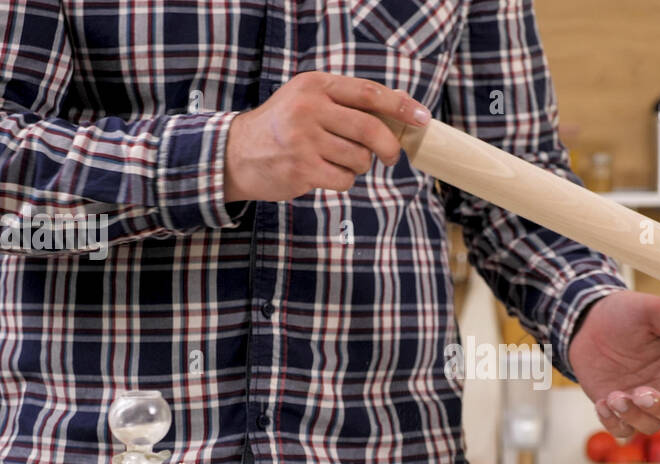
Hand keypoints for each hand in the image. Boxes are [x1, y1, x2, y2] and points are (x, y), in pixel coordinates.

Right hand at [223, 72, 430, 201]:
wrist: (237, 153)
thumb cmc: (283, 126)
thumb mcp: (310, 100)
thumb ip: (350, 101)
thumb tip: (404, 104)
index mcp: (315, 86)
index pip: (369, 93)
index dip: (401, 107)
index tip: (422, 118)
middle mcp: (309, 109)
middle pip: (371, 129)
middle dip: (389, 147)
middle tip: (391, 156)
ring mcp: (304, 139)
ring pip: (359, 158)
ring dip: (358, 165)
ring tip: (336, 160)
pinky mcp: (302, 168)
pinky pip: (344, 180)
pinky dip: (343, 181)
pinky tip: (324, 173)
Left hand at [569, 292, 659, 436]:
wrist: (585, 320)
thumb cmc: (624, 311)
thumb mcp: (654, 311)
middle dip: (658, 408)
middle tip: (637, 393)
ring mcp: (640, 400)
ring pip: (651, 426)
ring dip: (633, 418)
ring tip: (613, 397)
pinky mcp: (617, 409)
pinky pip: (623, 431)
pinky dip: (614, 424)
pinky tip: (602, 403)